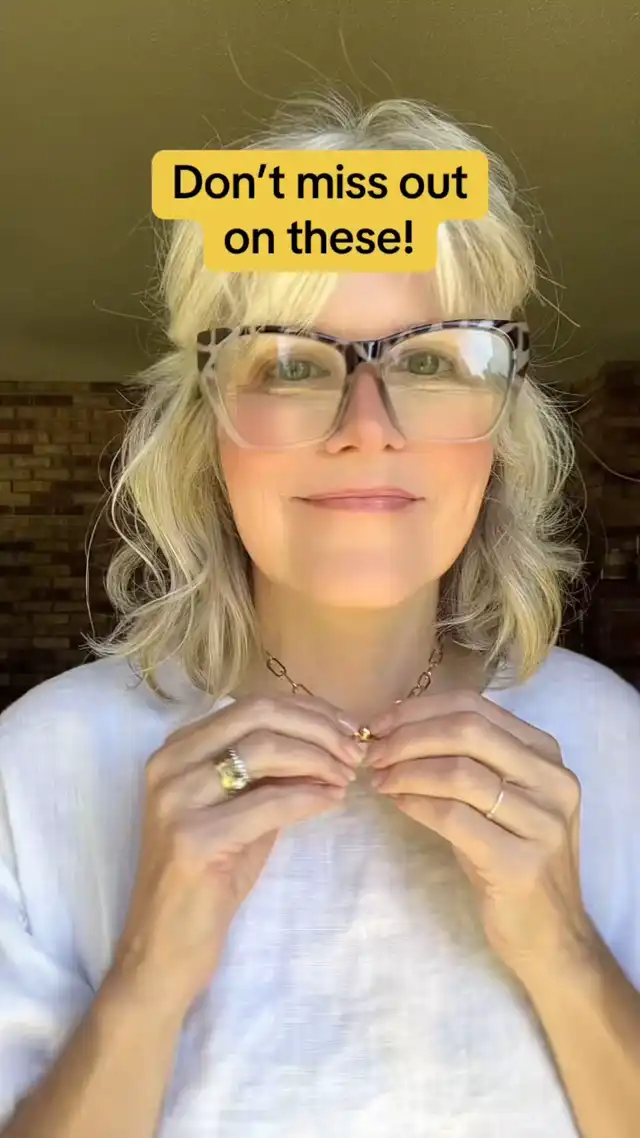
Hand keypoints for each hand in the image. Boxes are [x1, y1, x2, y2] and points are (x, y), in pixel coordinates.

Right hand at [113, 694, 360, 1014]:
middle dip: (318, 728)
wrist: (165, 948)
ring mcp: (176, 799)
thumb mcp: (240, 811)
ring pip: (264, 750)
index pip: (252, 704)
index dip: (308, 710)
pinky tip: (333, 801)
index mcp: (177, 748)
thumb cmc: (209, 878)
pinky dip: (310, 796)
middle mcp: (169, 764)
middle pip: (259, 716)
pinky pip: (269, 803)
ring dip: (319, 759)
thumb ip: (271, 773)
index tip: (349, 727)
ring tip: (348, 776)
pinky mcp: (193, 839)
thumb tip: (330, 740)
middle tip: (356, 750)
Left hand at [363, 690, 594, 978]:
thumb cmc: (513, 860)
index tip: (381, 724)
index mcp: (546, 754)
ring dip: (406, 771)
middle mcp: (551, 780)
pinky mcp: (519, 862)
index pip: (476, 707)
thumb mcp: (500, 800)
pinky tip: (396, 803)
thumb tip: (396, 731)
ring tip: (379, 780)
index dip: (420, 710)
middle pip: (467, 731)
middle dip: (409, 736)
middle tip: (373, 753)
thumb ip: (466, 760)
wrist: (551, 936)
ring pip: (459, 772)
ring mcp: (541, 822)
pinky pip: (453, 817)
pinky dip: (415, 803)